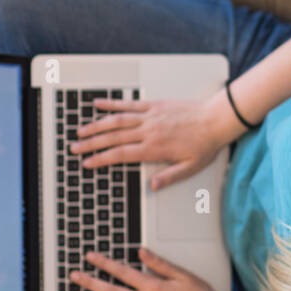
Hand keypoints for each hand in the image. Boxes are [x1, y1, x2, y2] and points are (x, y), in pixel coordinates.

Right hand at [70, 91, 237, 190]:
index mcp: (154, 148)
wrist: (216, 119)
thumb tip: (152, 186)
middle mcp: (148, 131)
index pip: (120, 154)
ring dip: (96, 126)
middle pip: (112, 138)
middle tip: (74, 148)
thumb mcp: (190, 168)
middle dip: (91, 144)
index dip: (101, 159)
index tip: (87, 163)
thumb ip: (169, 177)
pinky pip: (129, 104)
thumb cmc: (205, 144)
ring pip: (116, 121)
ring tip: (80, 131)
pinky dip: (112, 104)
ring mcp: (150, 116)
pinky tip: (98, 104)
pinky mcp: (154, 105)